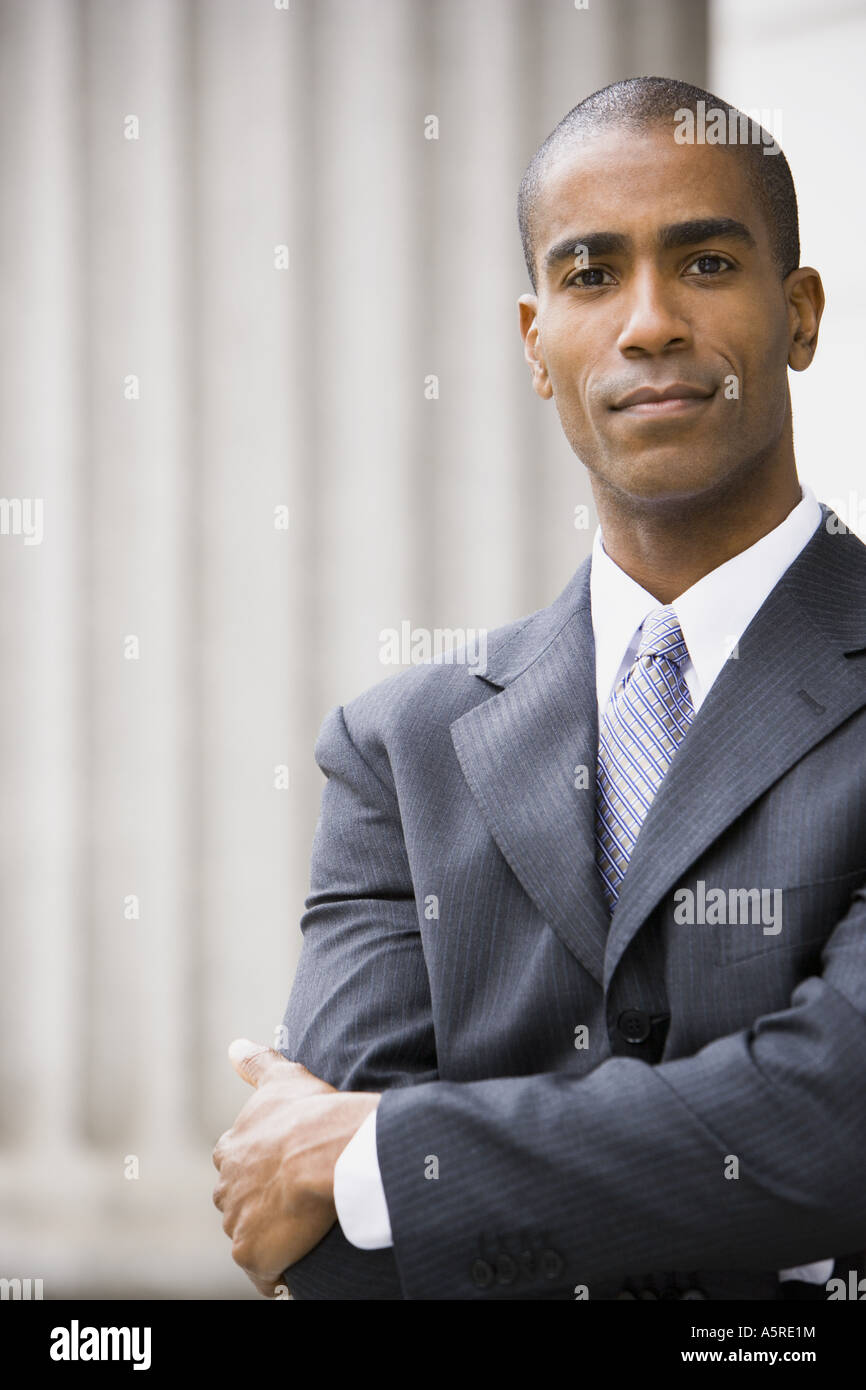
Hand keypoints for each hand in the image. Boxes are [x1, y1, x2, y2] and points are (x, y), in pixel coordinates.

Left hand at [212, 1039, 380, 1296]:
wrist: (324, 1151)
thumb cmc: (308, 1113)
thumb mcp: (283, 1078)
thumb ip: (257, 1064)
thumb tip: (235, 1046)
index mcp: (231, 1149)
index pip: (234, 1163)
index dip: (258, 1167)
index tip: (281, 1167)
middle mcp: (226, 1188)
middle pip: (237, 1202)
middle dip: (257, 1203)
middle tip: (294, 1201)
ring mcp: (236, 1223)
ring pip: (249, 1236)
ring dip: (268, 1236)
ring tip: (301, 1232)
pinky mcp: (251, 1255)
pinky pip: (263, 1273)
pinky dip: (276, 1272)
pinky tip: (295, 1267)